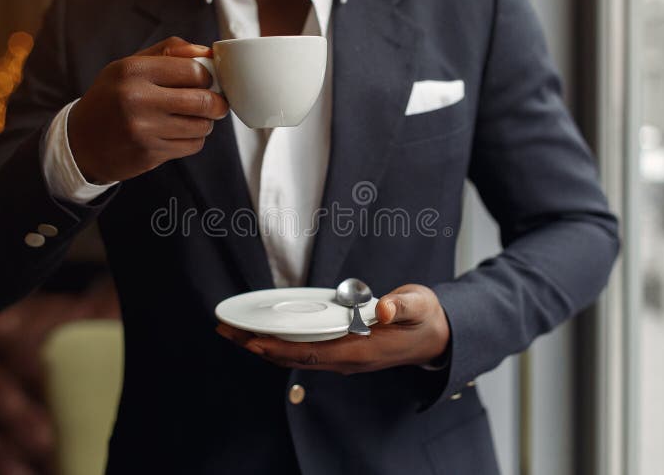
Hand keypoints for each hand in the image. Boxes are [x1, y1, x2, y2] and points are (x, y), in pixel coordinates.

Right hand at [68, 36, 228, 182]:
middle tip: (216, 103)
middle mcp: (137, 99)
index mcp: (133, 71)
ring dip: (205, 123)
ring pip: (201, 126)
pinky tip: (179, 134)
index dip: (207, 76)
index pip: (193, 70)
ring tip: (193, 118)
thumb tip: (206, 51)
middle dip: (217, 103)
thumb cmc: (111, 99)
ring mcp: (143, 130)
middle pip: (203, 100)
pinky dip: (193, 140)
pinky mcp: (150, 154)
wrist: (81, 142)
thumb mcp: (129, 66)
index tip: (206, 81)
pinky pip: (192, 146)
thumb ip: (168, 52)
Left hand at [216, 284, 450, 374]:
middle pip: (294, 358)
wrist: (438, 337)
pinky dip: (280, 344)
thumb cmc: (425, 319)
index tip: (253, 341)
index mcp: (361, 352)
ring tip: (234, 333)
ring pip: (296, 357)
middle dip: (258, 346)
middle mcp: (347, 360)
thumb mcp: (419, 305)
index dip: (280, 349)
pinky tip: (265, 335)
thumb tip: (380, 305)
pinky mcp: (343, 350)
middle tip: (225, 330)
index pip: (312, 354)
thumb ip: (401, 305)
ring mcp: (344, 357)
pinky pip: (304, 352)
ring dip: (263, 346)